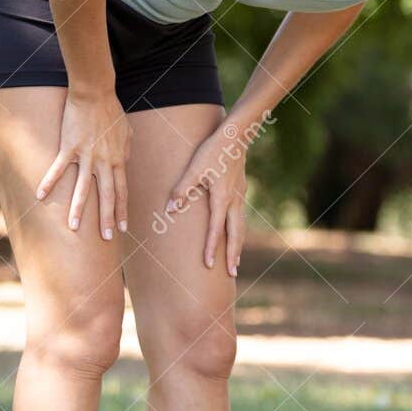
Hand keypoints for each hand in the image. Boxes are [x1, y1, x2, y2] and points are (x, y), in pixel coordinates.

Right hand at [37, 88, 130, 239]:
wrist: (95, 93)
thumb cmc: (111, 110)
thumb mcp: (126, 131)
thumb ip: (127, 150)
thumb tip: (125, 163)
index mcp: (118, 159)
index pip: (121, 191)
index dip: (121, 210)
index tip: (122, 228)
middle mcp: (104, 161)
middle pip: (107, 195)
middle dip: (106, 219)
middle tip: (106, 238)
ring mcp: (87, 155)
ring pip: (83, 187)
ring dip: (78, 209)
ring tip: (73, 227)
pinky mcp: (70, 147)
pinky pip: (59, 168)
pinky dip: (49, 182)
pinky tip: (40, 195)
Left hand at [166, 122, 250, 275]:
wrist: (236, 135)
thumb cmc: (212, 150)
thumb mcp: (195, 168)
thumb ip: (183, 189)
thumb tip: (170, 209)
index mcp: (222, 199)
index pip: (216, 230)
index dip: (212, 248)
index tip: (209, 265)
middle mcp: (234, 201)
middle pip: (236, 234)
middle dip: (233, 255)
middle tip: (233, 274)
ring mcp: (240, 195)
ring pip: (241, 226)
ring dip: (238, 244)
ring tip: (235, 260)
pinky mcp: (241, 189)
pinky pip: (241, 216)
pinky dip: (239, 230)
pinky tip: (235, 232)